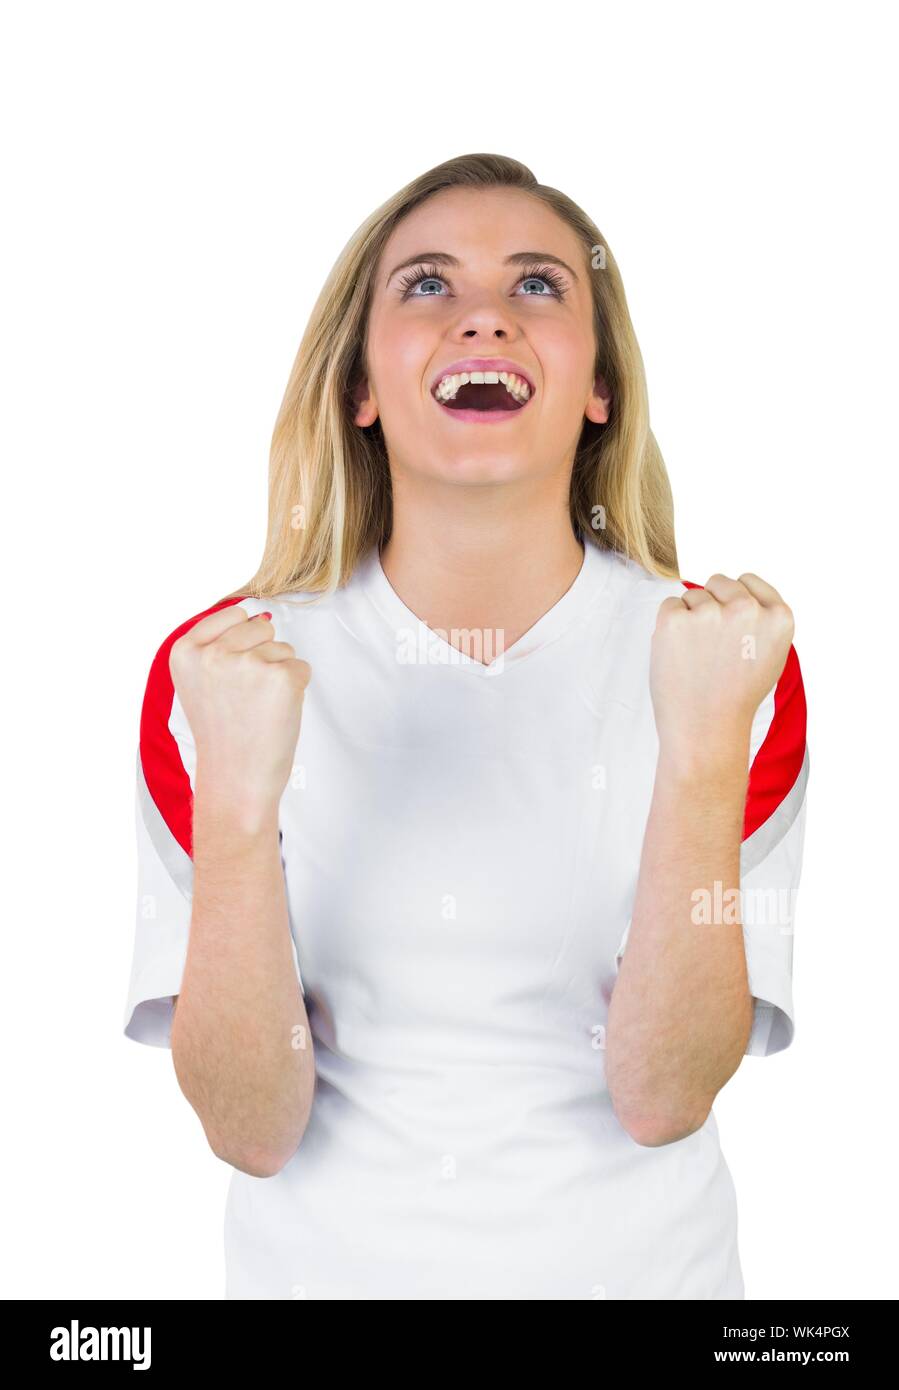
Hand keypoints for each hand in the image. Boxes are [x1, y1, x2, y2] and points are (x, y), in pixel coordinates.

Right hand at [169, 606, 311, 816]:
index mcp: (184, 651)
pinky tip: (275, 714)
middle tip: (245, 700)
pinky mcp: (281, 678)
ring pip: (282, 648)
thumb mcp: (200, 682)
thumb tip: (262, 616)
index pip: (232, 615)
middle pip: (260, 628)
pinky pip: (301, 667)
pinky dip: (296, 690)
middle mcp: (212, 653)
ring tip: (257, 709)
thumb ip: (219, 643)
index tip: (229, 681)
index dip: (240, 646)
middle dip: (261, 658)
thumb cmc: (222, 733)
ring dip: (278, 675)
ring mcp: (247, 664)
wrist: (235, 780)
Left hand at [650, 572, 794, 771]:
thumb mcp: (770, 656)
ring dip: (690, 619)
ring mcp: (710, 612)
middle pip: (719, 582)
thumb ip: (763, 619)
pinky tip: (680, 655)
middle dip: (712, 606)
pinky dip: (669, 626)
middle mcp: (747, 609)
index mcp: (778, 616)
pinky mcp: (675, 620)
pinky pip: (669, 605)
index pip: (748, 581)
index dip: (735, 602)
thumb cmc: (735, 696)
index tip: (731, 629)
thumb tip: (740, 587)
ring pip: (693, 595)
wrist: (705, 730)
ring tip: (698, 657)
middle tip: (712, 648)